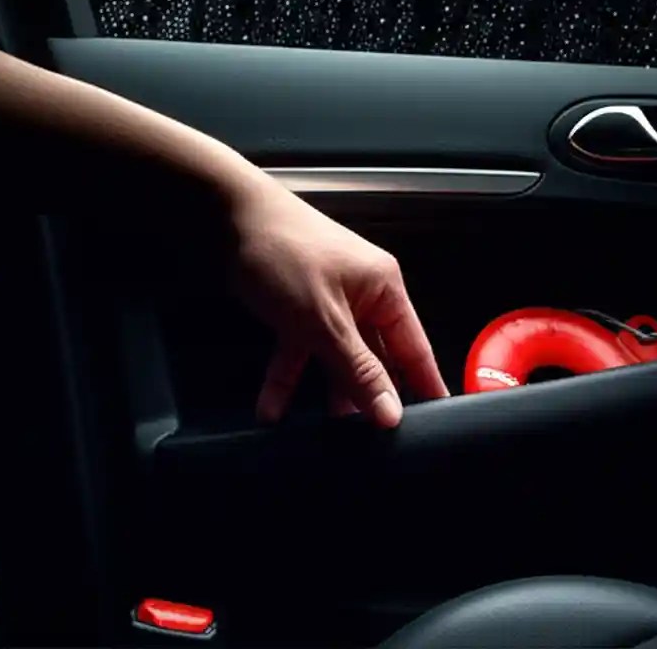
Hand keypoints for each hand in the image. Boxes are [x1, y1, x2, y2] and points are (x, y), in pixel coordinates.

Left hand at [228, 171, 449, 427]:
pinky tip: (271, 410)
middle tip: (373, 441)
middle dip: (370, 397)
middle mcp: (361, 296)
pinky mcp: (294, 308)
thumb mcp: (323, 320)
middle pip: (376, 358)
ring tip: (328, 438)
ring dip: (328, 393)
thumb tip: (390, 413)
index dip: (425, 387)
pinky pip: (298, 352)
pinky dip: (287, 378)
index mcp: (384, 290)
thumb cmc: (282, 253)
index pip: (415, 349)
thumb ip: (357, 370)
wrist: (221, 215)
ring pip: (336, 358)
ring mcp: (327, 302)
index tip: (434, 423)